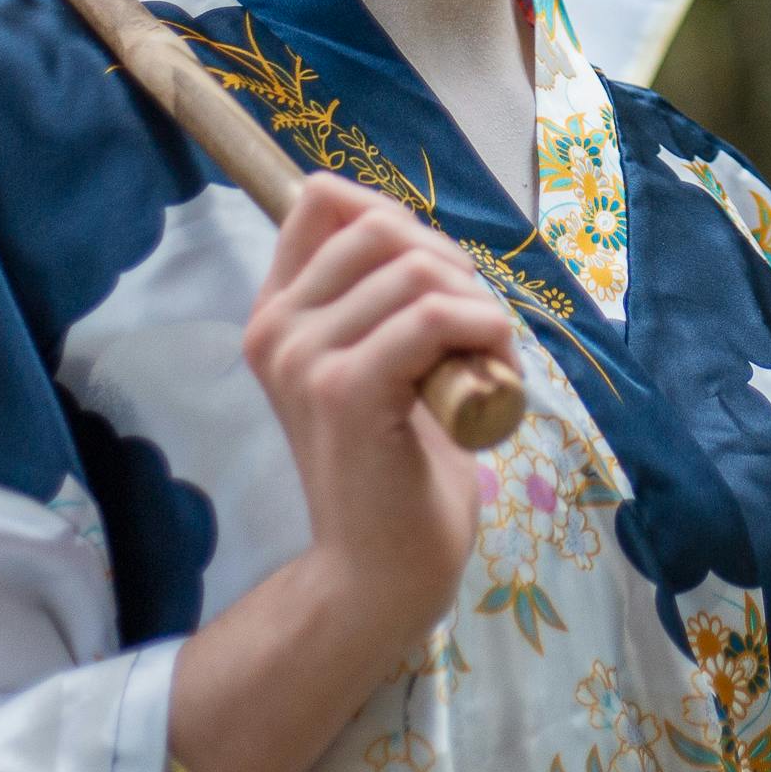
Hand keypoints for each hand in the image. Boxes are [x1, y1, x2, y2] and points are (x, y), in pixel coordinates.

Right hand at [239, 178, 515, 644]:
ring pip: (417, 270)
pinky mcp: (346, 391)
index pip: (321, 200)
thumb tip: (411, 229)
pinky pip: (436, 316)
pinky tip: (493, 373)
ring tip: (487, 364)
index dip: (395, 218)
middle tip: (477, 331)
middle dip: (452, 266)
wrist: (378, 571)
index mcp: (276, 315)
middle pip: (381, 227)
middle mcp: (277, 328)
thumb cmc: (396, 468)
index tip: (437, 279)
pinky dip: (484, 332)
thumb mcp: (380, 361)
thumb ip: (379, 297)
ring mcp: (305, 358)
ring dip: (479, 307)